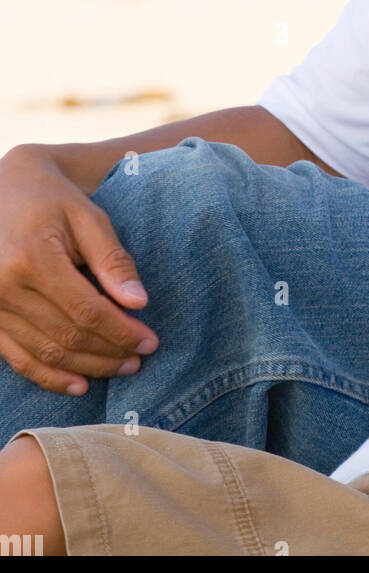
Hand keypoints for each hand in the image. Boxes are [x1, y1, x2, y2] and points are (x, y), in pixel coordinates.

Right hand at [0, 144, 158, 392]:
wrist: (5, 189)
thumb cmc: (53, 201)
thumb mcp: (89, 219)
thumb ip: (113, 261)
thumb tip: (139, 303)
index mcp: (32, 258)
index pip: (86, 311)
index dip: (121, 331)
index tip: (150, 341)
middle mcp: (4, 287)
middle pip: (66, 336)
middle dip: (108, 352)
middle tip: (140, 358)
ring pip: (44, 353)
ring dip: (86, 367)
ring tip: (120, 367)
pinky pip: (17, 358)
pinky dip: (49, 376)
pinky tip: (79, 383)